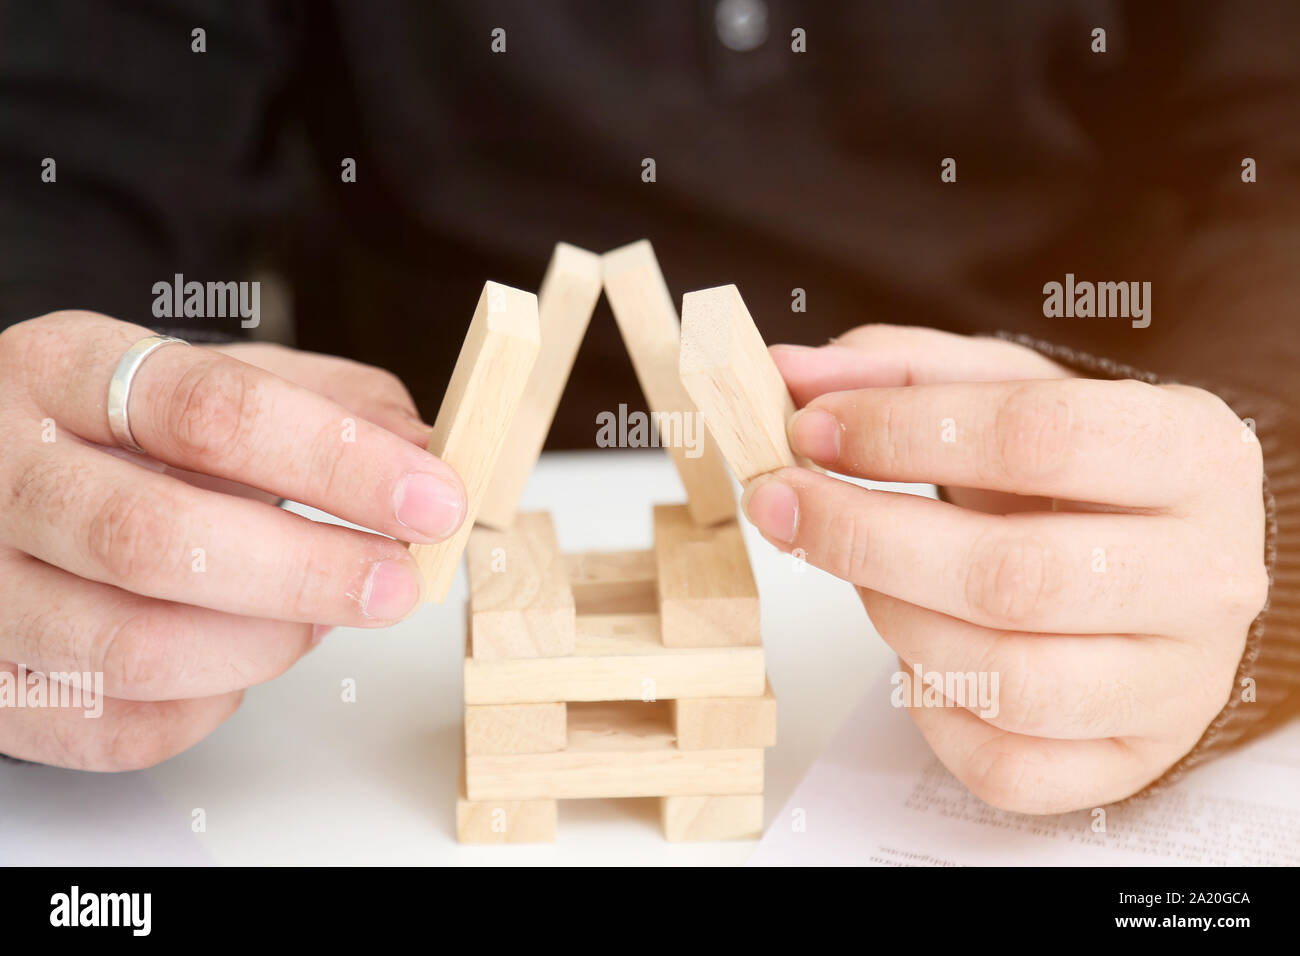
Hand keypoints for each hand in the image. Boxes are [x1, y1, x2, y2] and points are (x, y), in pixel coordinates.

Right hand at [0, 312, 464, 769]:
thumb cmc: (111, 433)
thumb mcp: (202, 379)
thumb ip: (316, 399)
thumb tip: (421, 441)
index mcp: (67, 372)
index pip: (211, 413)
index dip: (338, 463)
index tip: (431, 500)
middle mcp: (3, 471)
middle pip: (157, 538)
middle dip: (308, 573)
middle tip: (397, 585)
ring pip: (133, 648)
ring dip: (262, 647)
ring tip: (316, 620)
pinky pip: (112, 725)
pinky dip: (205, 707)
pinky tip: (238, 662)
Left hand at [745, 325, 1267, 812]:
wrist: (1150, 557)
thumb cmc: (1071, 472)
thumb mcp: (1002, 391)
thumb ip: (898, 372)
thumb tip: (788, 373)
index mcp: (1193, 453)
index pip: (1041, 437)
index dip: (903, 434)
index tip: (812, 431)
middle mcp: (1208, 574)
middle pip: (1017, 576)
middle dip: (867, 538)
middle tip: (786, 506)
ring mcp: (1180, 682)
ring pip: (1009, 682)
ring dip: (895, 621)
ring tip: (861, 575)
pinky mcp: (1136, 757)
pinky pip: (1006, 766)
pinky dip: (932, 713)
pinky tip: (919, 656)